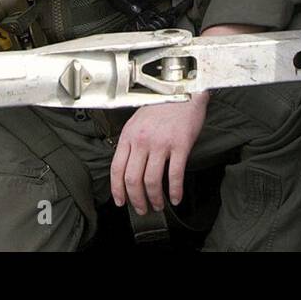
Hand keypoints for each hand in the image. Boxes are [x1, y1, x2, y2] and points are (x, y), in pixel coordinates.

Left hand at [110, 93, 208, 213]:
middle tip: (141, 209)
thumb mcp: (138, 121)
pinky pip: (175, 175)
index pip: (117, 168)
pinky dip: (175, 191)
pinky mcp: (180, 145)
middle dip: (136, 200)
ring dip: (154, 199)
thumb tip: (127, 167)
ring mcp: (161, 143)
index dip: (117, 189)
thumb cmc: (162, 106)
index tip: (121, 202)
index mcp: (129, 135)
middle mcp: (142, 140)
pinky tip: (176, 198)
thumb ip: (132, 142)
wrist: (184, 90)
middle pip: (132, 179)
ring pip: (152, 180)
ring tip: (158, 206)